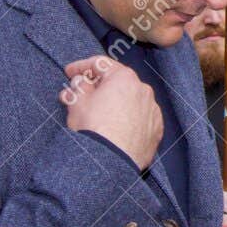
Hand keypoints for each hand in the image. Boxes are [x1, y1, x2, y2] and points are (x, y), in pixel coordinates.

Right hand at [62, 56, 162, 171]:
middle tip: (80, 94)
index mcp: (124, 78)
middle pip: (117, 82)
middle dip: (98, 86)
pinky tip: (115, 127)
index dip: (81, 66)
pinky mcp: (156, 129)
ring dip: (114, 103)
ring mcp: (152, 110)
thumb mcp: (77, 103)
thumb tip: (81, 83)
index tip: (69, 73)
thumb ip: (78, 87)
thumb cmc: (93, 128)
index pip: (100, 64)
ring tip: (98, 114)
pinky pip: (140, 118)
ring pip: (130, 100)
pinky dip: (128, 119)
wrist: (111, 161)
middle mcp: (143, 90)